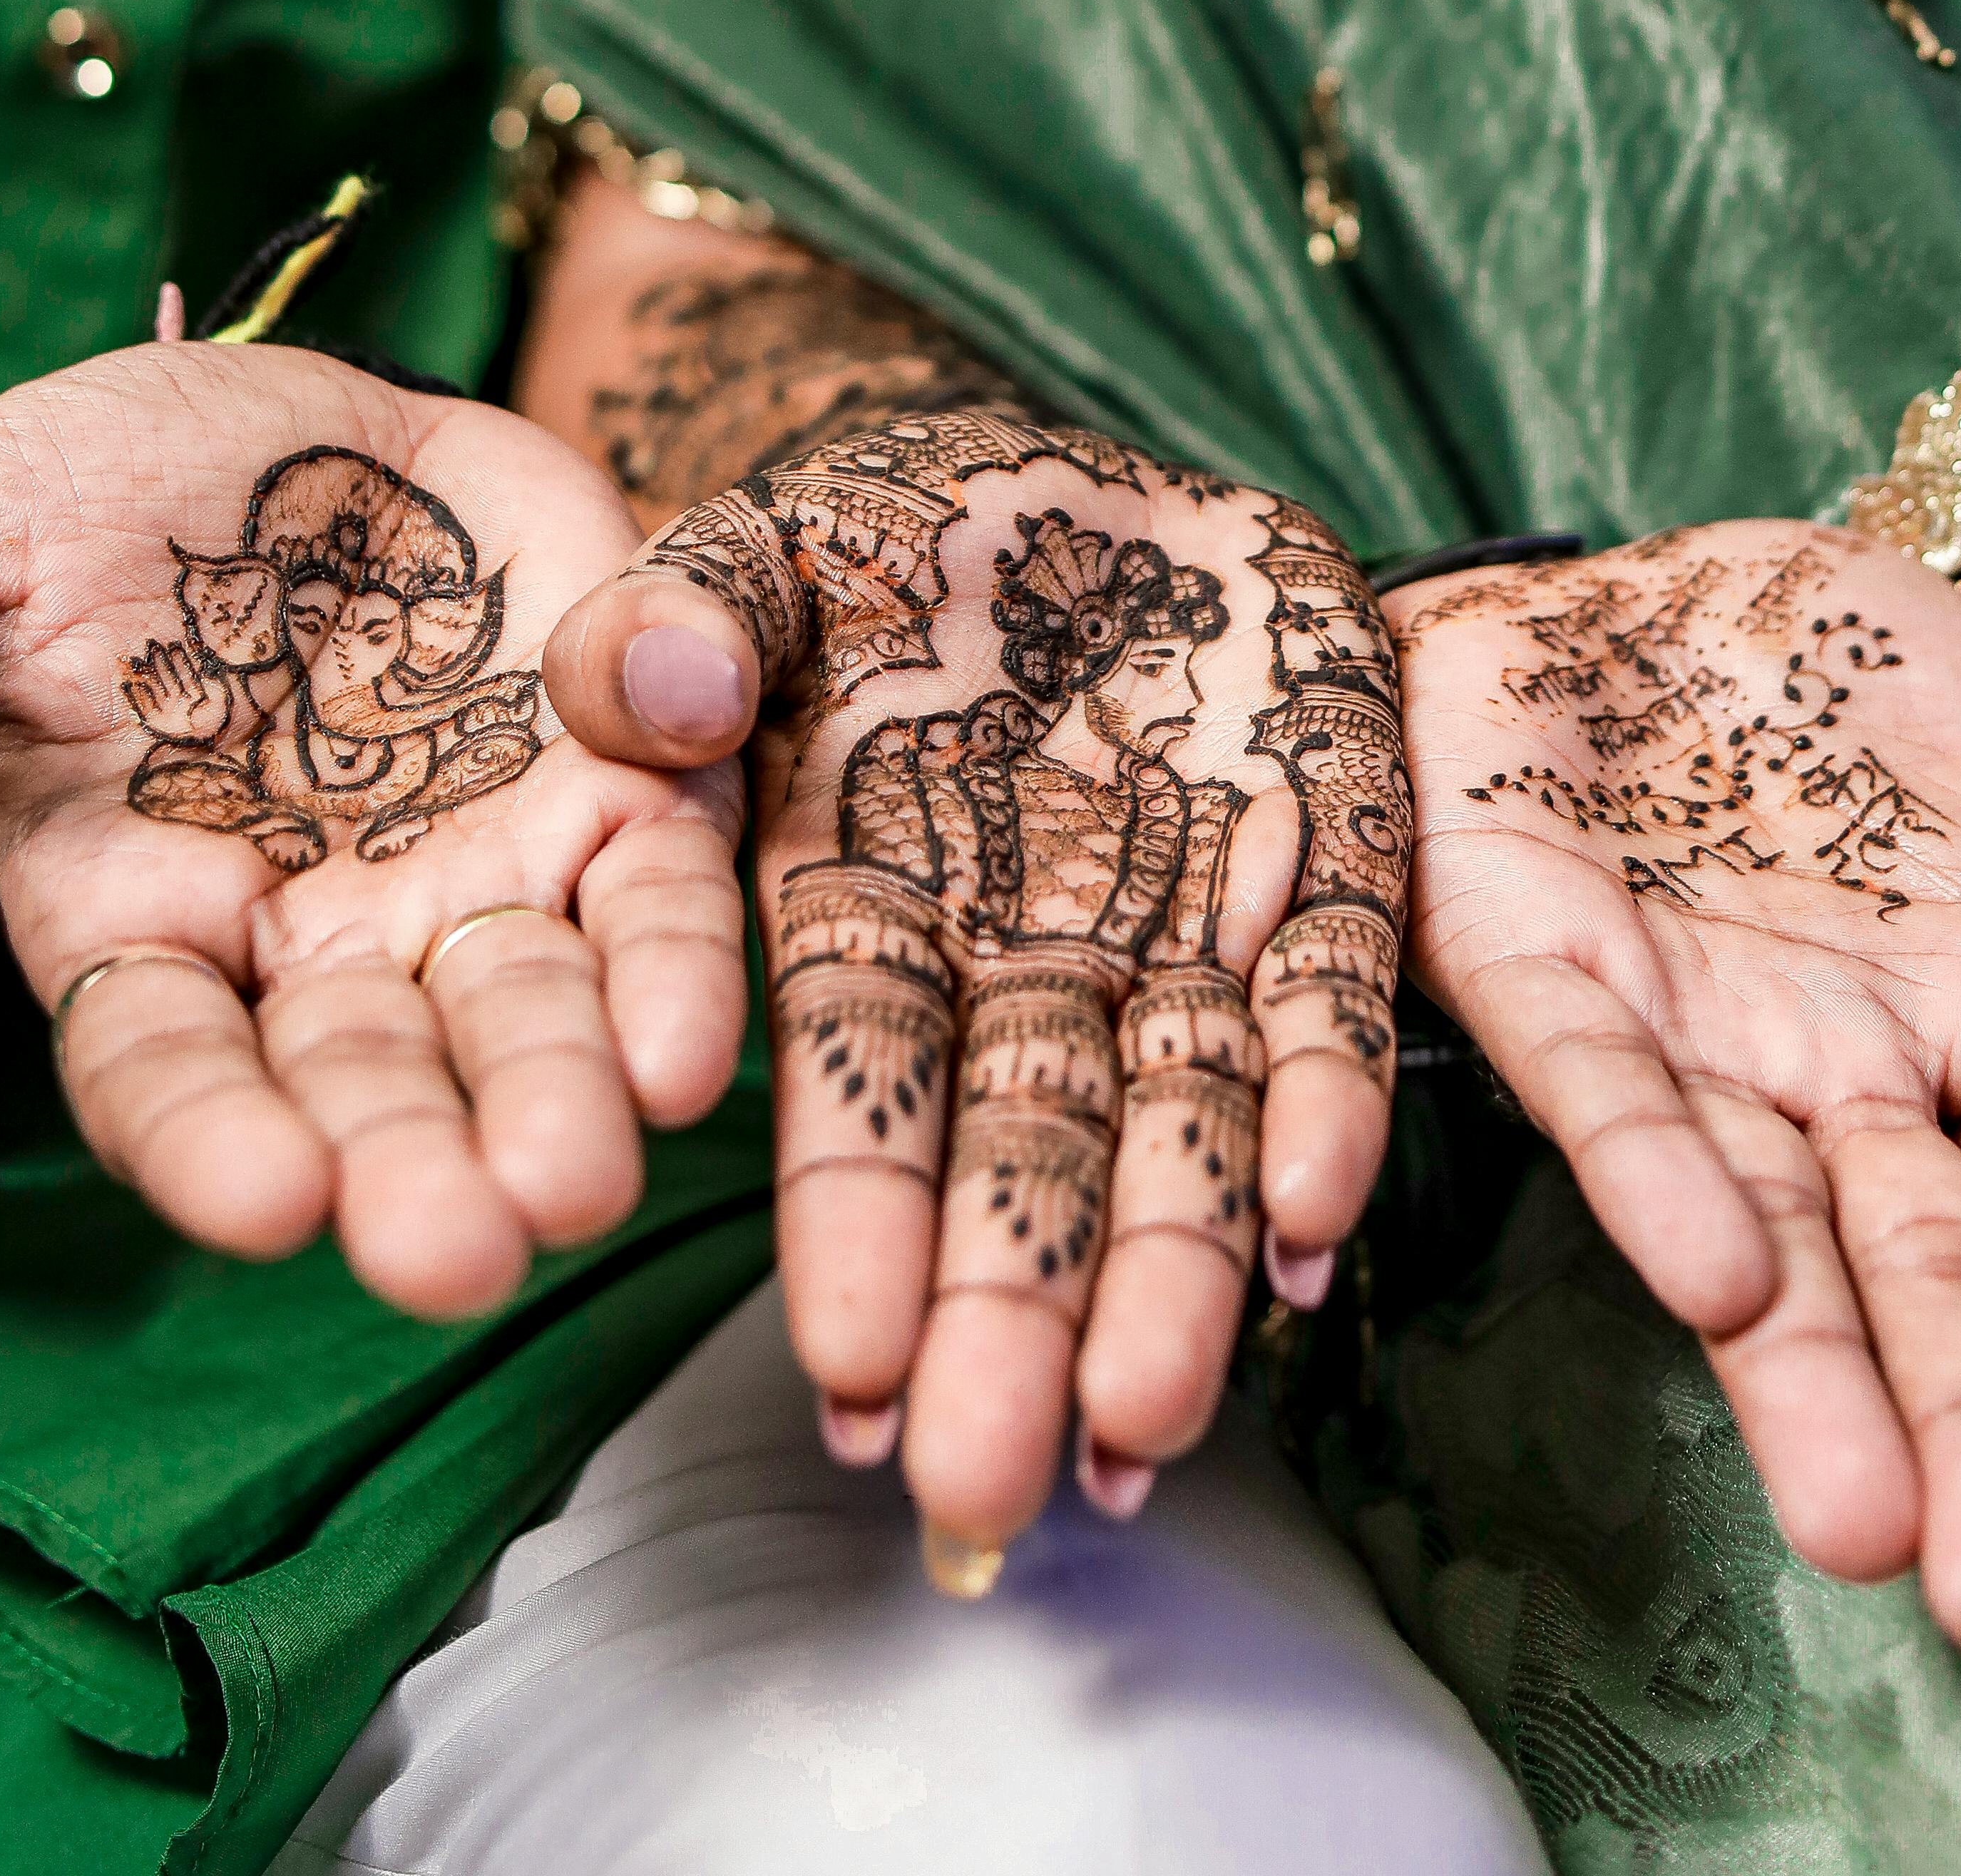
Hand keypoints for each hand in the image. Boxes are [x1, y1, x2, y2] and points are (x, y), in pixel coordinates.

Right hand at [0, 346, 756, 1318]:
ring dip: (559, 1092)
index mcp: (132, 906)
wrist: (277, 442)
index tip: (266, 1206)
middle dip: (414, 1162)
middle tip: (472, 1250)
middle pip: (361, 1078)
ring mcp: (463, 865)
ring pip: (514, 1010)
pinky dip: (673, 955)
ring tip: (597, 1173)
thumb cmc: (90, 511)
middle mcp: (311, 932)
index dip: (205, 1138)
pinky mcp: (598, 773)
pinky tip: (700, 1037)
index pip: (157, 1061)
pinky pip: (645, 879)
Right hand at [542, 412, 1409, 1564]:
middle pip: (1021, 1157)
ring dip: (1171, 1271)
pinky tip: (1315, 1225)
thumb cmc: (897, 525)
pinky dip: (1332, 1107)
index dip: (856, 1222)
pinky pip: (1334, 1000)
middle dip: (1009, 1314)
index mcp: (870, 895)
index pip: (862, 1084)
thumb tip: (625, 685)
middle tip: (994, 1484)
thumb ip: (683, 613)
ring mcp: (1184, 917)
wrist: (1089, 475)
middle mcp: (1025, 949)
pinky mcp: (1327, 857)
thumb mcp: (767, 542)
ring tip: (1149, 1423)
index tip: (848, 1367)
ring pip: (1182, 1125)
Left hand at [1391, 523, 1960, 1659]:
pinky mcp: (1540, 972)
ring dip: (1810, 1377)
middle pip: (1929, 1273)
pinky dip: (1654, 1182)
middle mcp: (1848, 1072)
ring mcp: (1694, 1036)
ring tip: (1861, 1529)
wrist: (1604, 592)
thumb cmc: (1827, 671)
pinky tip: (1712, 1279)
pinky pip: (1601, 1089)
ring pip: (1766, 1234)